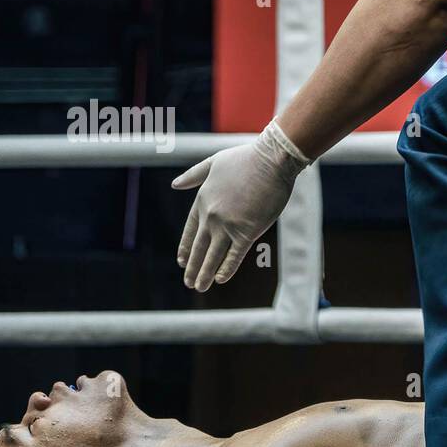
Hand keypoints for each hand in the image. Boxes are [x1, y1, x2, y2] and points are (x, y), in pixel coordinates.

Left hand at [173, 120, 308, 291]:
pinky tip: (220, 279)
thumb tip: (175, 184)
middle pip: (199, 247)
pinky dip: (226, 269)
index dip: (185, 248)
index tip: (181, 261)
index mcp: (202, 200)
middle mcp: (211, 216)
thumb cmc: (245, 159)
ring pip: (213, 255)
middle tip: (188, 282)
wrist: (271, 160)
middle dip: (192, 267)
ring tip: (199, 287)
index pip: (190, 231)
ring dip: (204, 274)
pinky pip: (234, 256)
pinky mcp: (247, 231)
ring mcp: (228, 225)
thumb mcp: (213, 163)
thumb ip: (193, 175)